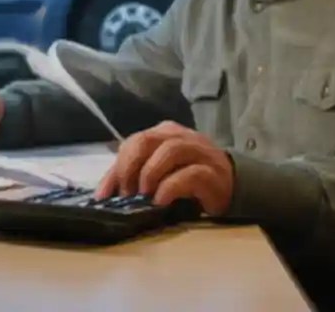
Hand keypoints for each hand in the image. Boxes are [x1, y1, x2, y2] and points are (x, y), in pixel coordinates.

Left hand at [94, 121, 234, 215]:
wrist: (230, 186)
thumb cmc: (188, 179)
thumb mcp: (158, 174)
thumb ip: (135, 176)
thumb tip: (105, 193)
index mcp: (164, 134)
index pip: (133, 142)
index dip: (116, 169)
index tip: (105, 195)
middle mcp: (180, 137)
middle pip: (147, 140)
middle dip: (130, 167)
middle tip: (127, 193)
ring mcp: (199, 152)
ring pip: (170, 151)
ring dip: (150, 174)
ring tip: (144, 195)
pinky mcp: (213, 172)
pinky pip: (190, 174)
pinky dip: (171, 187)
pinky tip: (161, 201)